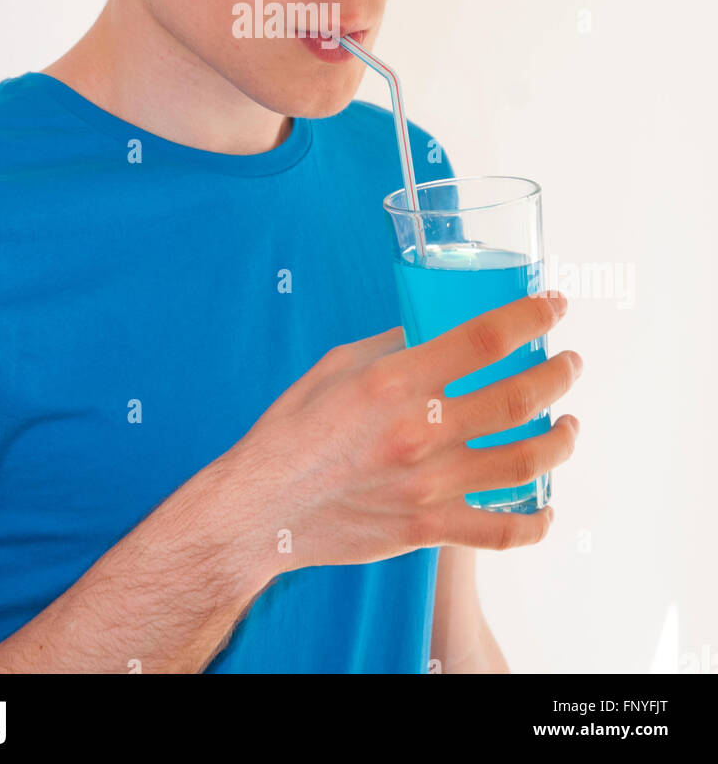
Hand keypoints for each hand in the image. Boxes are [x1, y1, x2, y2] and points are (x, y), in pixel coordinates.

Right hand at [227, 291, 580, 575]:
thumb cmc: (295, 429)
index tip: (554, 305)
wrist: (263, 507)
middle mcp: (420, 430)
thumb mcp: (339, 366)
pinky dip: (536, 522)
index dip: (531, 315)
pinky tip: (547, 506)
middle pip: (519, 396)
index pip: (485, 338)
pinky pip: (502, 530)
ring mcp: (429, 484)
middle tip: (568, 361)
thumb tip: (436, 330)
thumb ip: (394, 346)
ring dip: (562, 439)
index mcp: (396, 380)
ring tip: (570, 425)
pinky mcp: (428, 528)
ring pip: (526, 460)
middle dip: (559, 372)